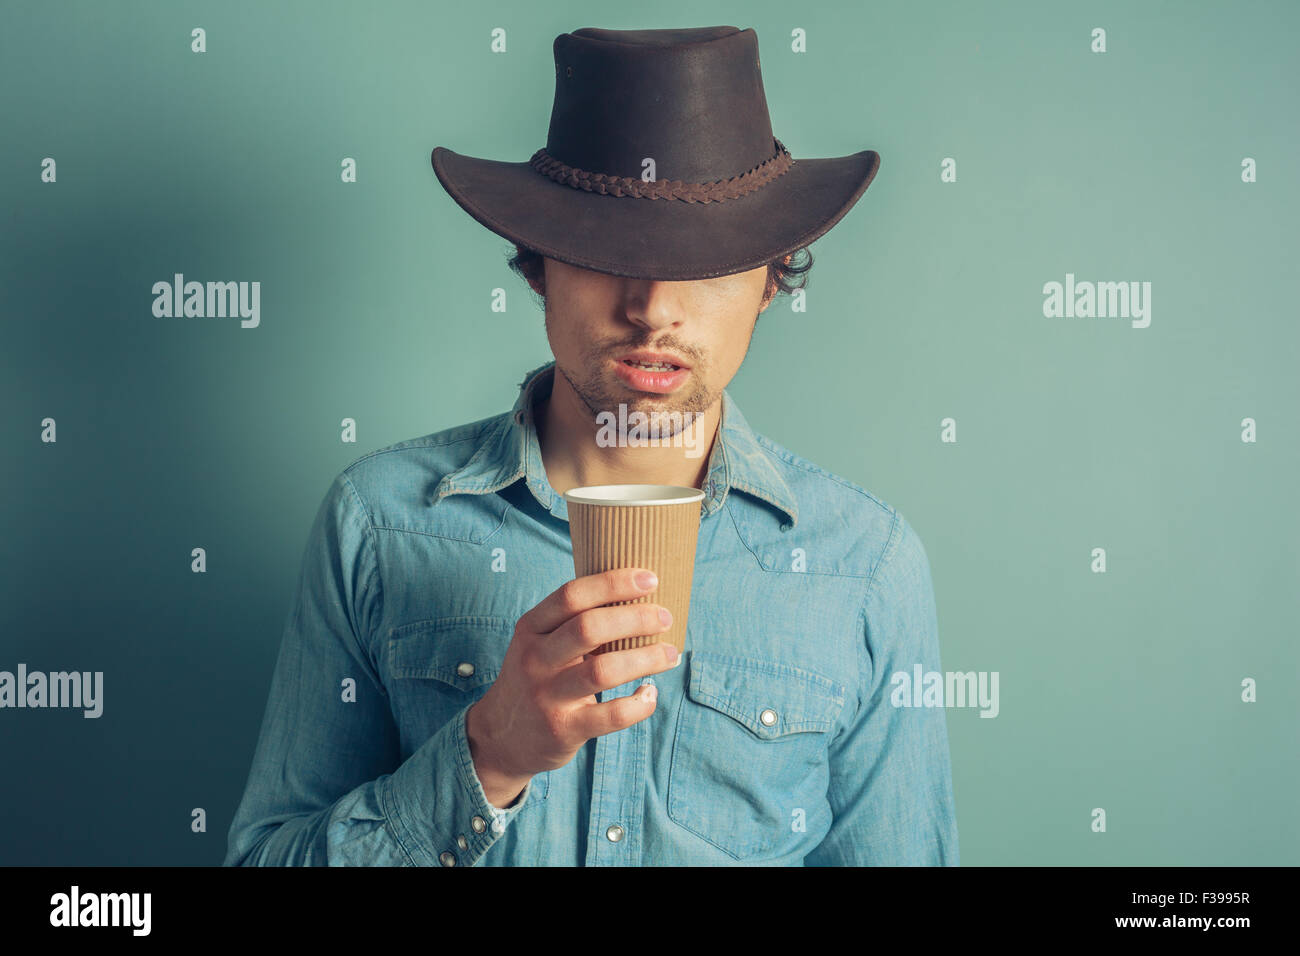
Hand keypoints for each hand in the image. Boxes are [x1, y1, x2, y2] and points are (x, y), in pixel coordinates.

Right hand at [465, 568, 679, 807]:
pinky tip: (650, 694)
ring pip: (603, 671)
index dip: (614, 583)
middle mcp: (534, 659)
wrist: (503, 738)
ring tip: (670, 654)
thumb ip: (573, 621)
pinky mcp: (563, 730)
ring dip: (646, 659)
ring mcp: (546, 696)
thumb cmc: (537, 679)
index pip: (572, 595)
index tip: (650, 579)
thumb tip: (636, 597)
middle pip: (589, 628)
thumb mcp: (539, 644)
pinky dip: (639, 703)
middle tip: (665, 617)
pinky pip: (611, 715)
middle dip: (636, 618)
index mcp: (530, 628)